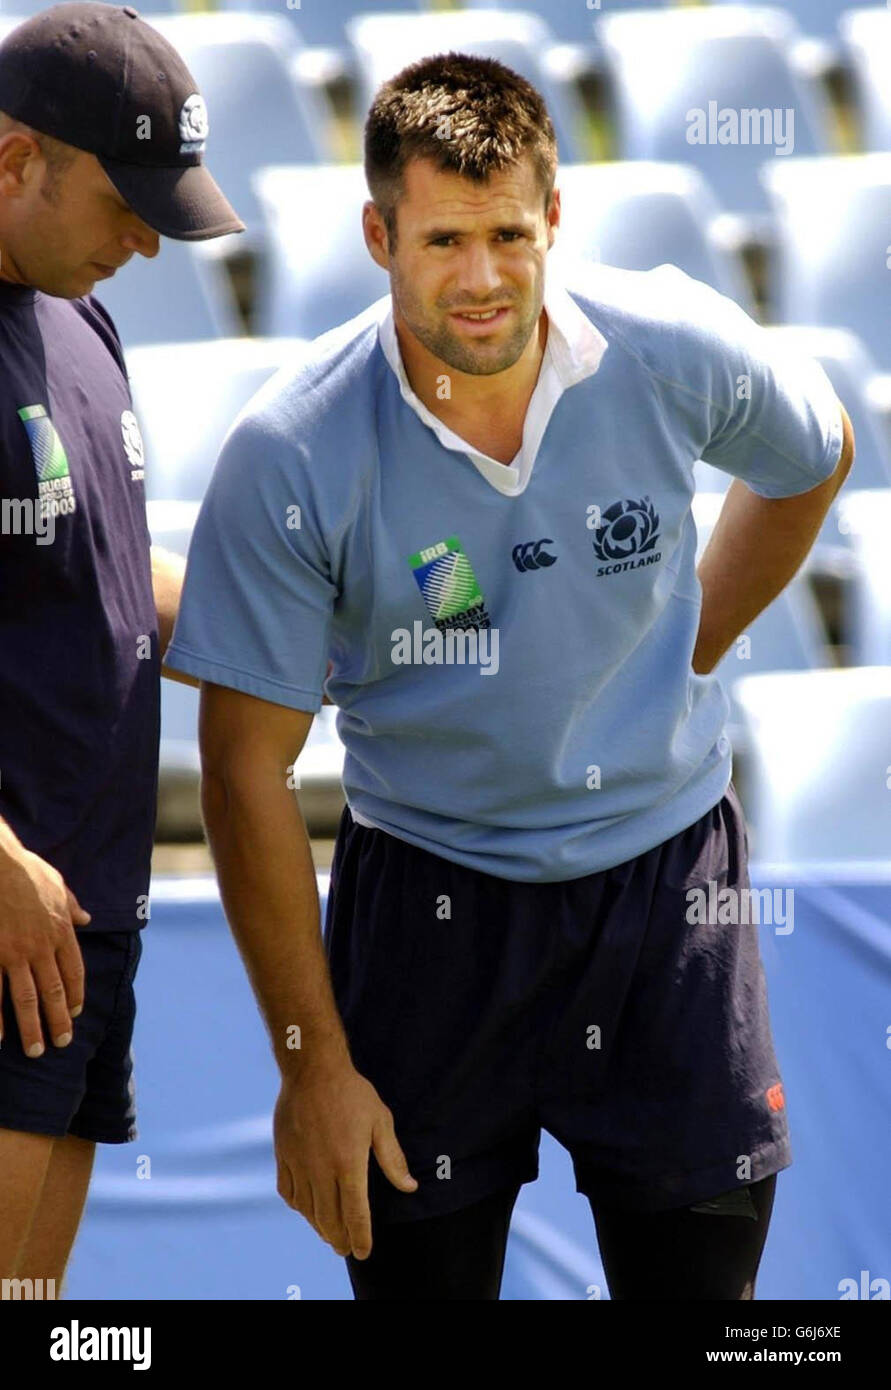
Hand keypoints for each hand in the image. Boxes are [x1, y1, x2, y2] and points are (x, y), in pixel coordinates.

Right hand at [0, 848, 87, 1055]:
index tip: (75, 1013)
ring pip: (26, 998)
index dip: (75, 995)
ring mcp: (14, 953)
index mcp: (60, 931)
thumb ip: (71, 906)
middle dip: (58, 1021)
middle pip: (53, 992)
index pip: (73, 972)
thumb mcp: (57, 884)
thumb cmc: (25, 869)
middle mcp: (41, 947)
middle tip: (61, 1044)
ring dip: (31, 1028)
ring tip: (35, 1051)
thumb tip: (86, 918)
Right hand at [274, 1058, 417, 1259]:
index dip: (360, 1238)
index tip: (363, 1252)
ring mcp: (299, 1164)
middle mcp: (322, 1170)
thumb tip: (409, 1187)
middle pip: (329, 1219)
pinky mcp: (283, 1155)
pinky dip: (298, 1206)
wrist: (312, 1070)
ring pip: (307, 1210)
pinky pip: (287, 1192)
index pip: (356, 1215)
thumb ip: (393, 1159)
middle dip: (339, 1239)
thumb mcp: (380, 1121)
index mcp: (349, 1164)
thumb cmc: (352, 1093)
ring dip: (319, 1226)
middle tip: (346, 1249)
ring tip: (329, 1234)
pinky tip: (305, 1208)